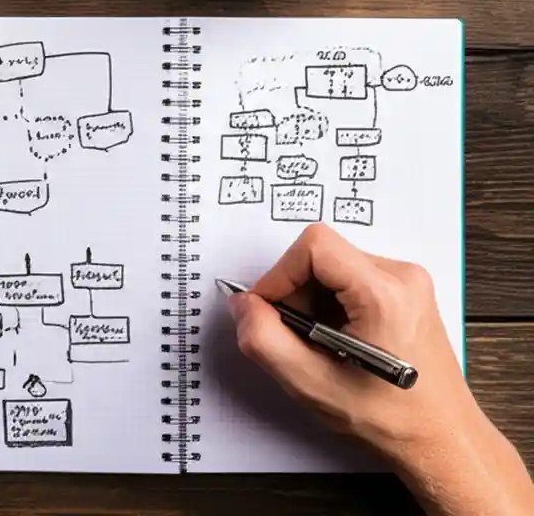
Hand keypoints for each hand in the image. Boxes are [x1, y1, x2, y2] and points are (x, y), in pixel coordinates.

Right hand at [230, 223, 532, 515]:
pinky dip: (330, 306)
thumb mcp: (311, 384)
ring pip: (333, 267)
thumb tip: (243, 305)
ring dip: (312, 302)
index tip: (269, 309)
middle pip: (321, 256)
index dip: (279, 275)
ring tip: (322, 345)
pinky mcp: (405, 292)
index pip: (314, 246)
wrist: (441, 438)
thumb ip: (263, 339)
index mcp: (385, 294)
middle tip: (298, 338)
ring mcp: (408, 283)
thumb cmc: (392, 418)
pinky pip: (350, 279)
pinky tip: (338, 342)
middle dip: (296, 294)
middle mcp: (403, 278)